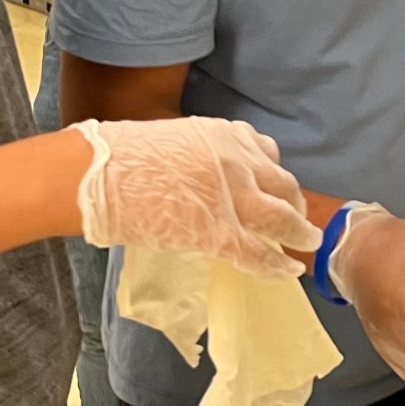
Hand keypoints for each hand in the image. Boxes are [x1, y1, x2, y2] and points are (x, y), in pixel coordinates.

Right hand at [72, 117, 319, 278]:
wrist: (97, 174)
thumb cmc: (120, 156)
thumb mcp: (173, 138)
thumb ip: (199, 152)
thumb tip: (203, 172)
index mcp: (223, 135)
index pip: (264, 152)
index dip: (274, 174)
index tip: (276, 186)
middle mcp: (237, 161)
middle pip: (282, 183)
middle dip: (293, 202)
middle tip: (297, 217)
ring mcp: (232, 197)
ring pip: (281, 217)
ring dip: (299, 231)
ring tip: (307, 242)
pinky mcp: (219, 232)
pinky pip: (258, 252)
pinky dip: (277, 264)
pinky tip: (289, 270)